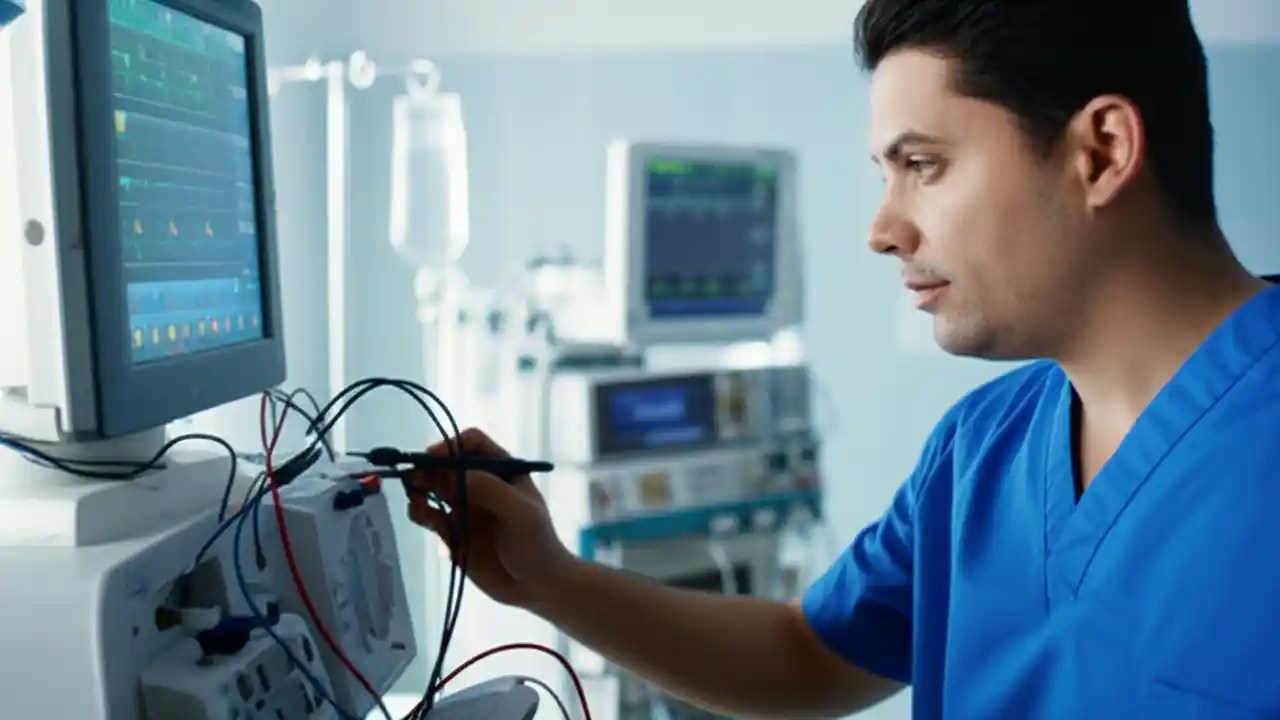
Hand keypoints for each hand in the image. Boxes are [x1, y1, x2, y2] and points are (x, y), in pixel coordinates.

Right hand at [405, 428, 574, 608]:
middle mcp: (479, 483)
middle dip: (427, 467)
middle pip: (445, 464)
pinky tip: (422, 516)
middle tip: (414, 479)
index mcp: (501, 469)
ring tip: (417, 500)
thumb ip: (491, 491)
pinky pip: (428, 515)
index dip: (451, 445)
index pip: (471, 443)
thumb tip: (454, 474)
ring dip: (419, 488)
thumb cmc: (537, 544)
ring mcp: (464, 506)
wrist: (536, 586)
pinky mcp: (452, 531)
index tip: (434, 457)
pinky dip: (419, 512)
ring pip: (432, 487)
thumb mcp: (521, 514)